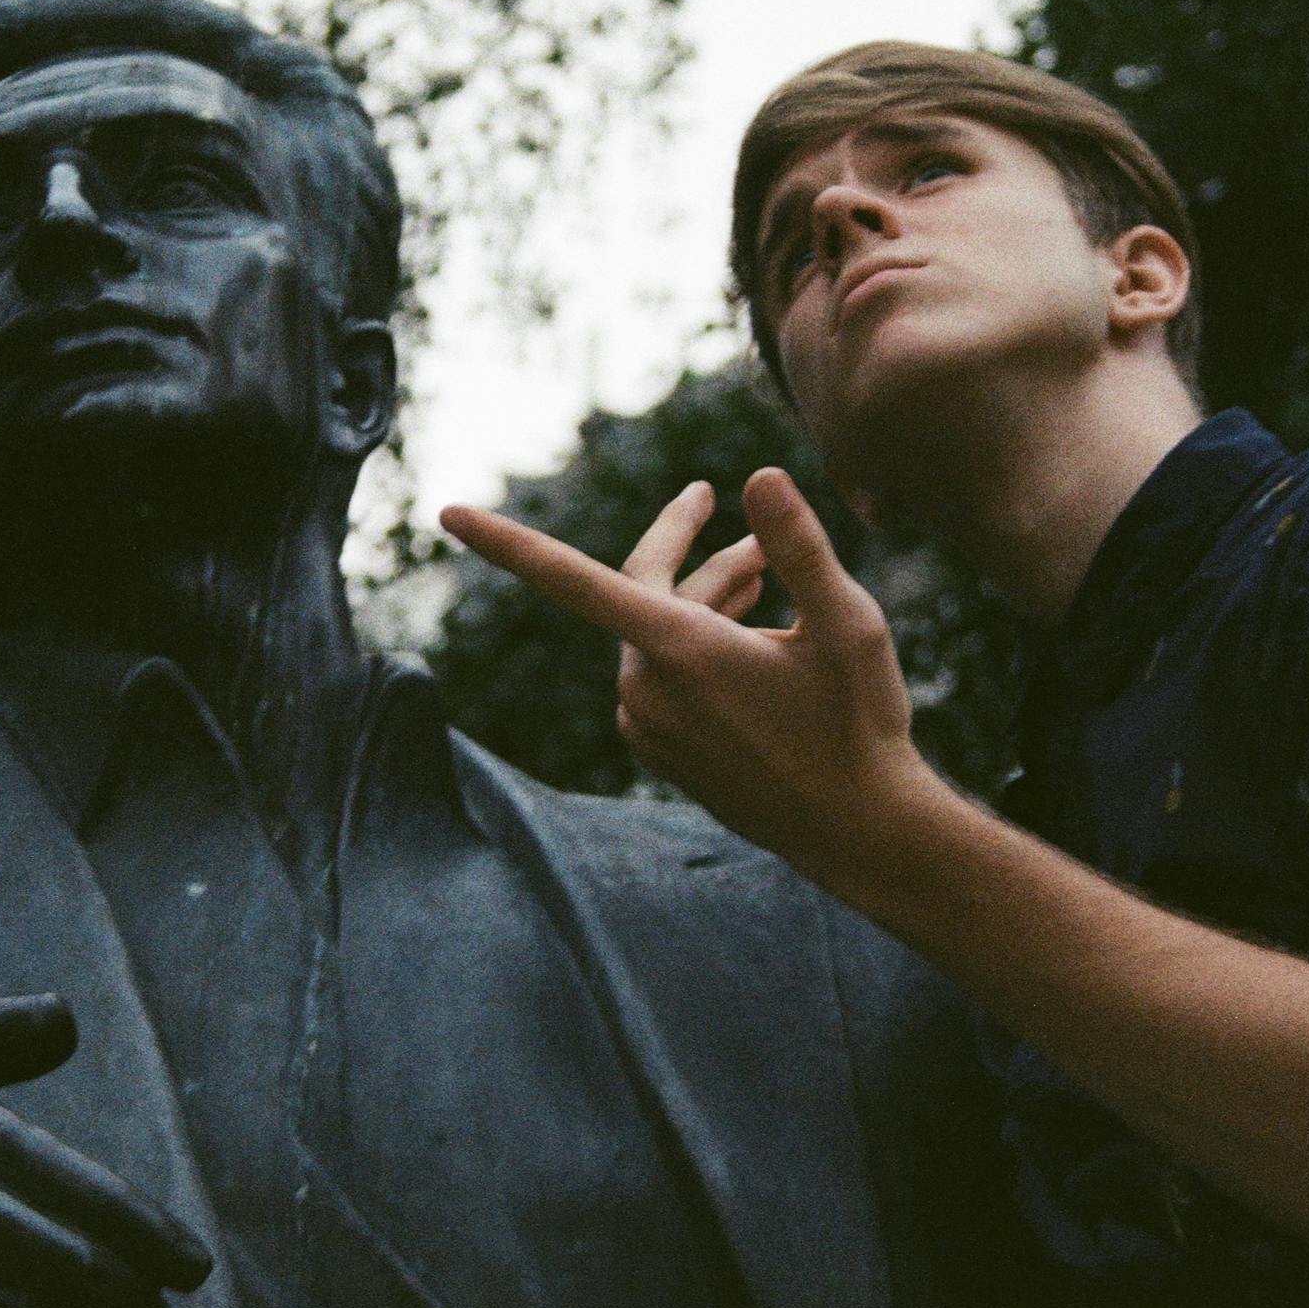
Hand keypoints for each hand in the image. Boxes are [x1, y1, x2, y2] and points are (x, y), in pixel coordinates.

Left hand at [439, 468, 940, 869]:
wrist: (858, 831)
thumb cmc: (859, 722)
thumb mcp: (847, 622)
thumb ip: (797, 545)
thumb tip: (757, 476)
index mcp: (680, 650)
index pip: (572, 579)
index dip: (508, 544)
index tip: (449, 515)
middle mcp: (647, 689)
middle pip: (644, 587)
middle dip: (688, 546)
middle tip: (720, 502)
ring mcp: (648, 725)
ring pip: (658, 631)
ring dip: (704, 598)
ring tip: (765, 578)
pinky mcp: (660, 749)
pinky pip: (662, 673)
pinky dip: (695, 643)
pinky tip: (748, 638)